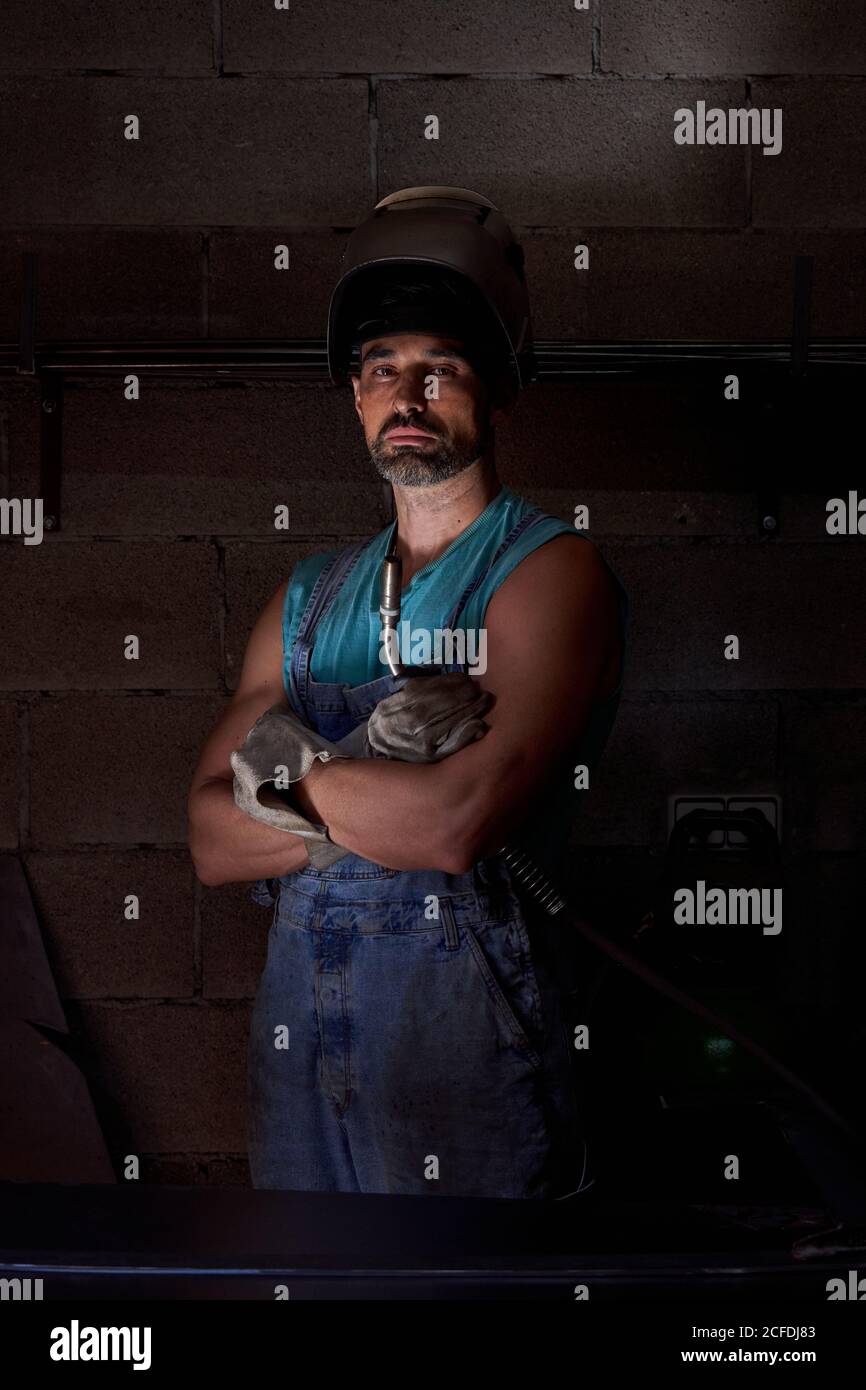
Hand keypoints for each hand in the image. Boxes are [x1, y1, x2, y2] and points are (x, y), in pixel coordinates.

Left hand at [366, 671, 492, 761]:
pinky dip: (443, 680)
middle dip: (470, 694)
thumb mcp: (436, 757)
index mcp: (426, 740)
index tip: (488, 700)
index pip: (458, 717)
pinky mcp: (399, 693)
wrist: (379, 743)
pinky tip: (454, 681)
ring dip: (458, 684)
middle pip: (450, 700)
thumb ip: (458, 742)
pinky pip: (427, 682)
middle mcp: (414, 721)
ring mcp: (405, 705)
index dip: (476, 707)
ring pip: (438, 689)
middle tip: (482, 693)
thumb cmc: (412, 753)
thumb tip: (481, 726)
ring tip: (470, 685)